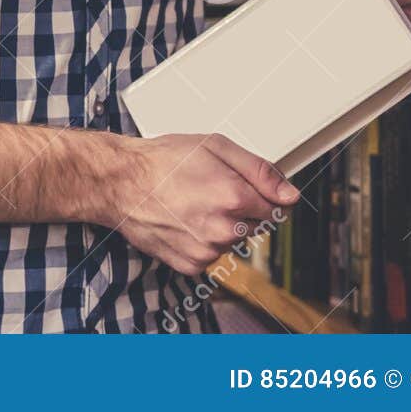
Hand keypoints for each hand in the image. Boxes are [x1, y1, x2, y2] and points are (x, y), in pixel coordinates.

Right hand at [102, 133, 296, 277]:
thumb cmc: (162, 161)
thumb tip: (290, 195)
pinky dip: (201, 241)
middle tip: (208, 190)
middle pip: (255, 225)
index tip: (240, 187)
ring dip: (220, 227)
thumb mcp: (214, 146)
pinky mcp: (192, 265)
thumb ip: (260, 170)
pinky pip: (210, 254)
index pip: (276, 207)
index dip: (260, 194)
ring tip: (190, 205)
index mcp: (235, 197)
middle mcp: (224, 229)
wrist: (120, 183)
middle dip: (240, 210)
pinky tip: (183, 221)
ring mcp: (207, 250)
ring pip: (232, 241)